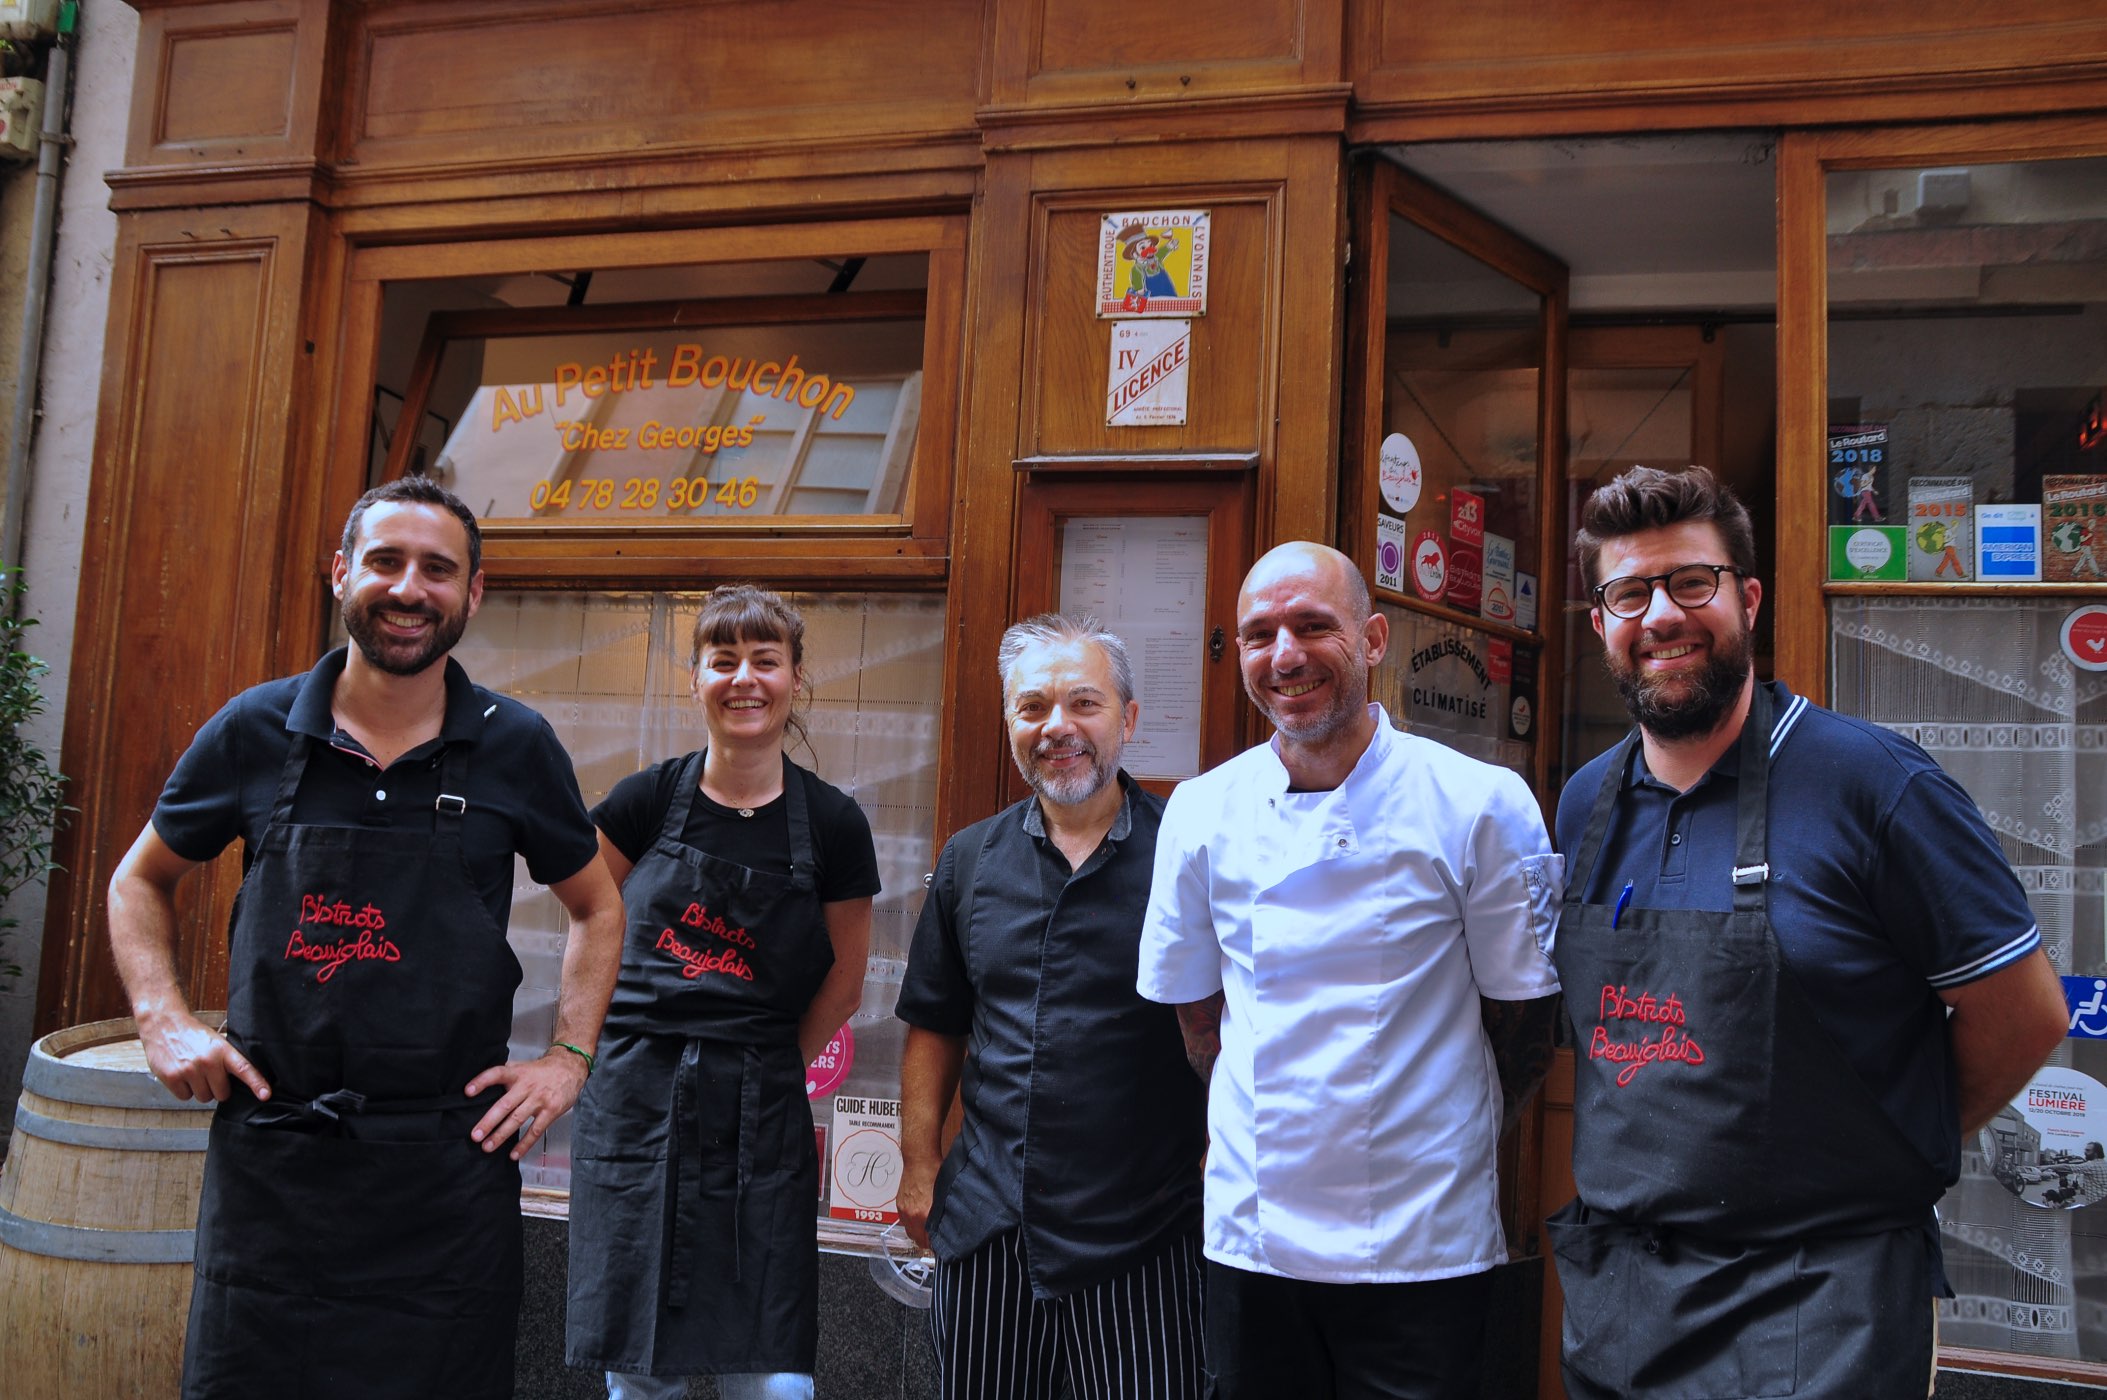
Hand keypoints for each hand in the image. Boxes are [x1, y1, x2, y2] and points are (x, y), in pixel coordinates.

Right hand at [136, 1011, 270, 1103]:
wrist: (163, 1024)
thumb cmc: (191, 1035)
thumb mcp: (215, 1042)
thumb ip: (226, 1060)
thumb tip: (240, 1081)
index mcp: (222, 1050)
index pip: (244, 1068)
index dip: (256, 1083)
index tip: (265, 1094)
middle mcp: (208, 1061)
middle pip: (222, 1094)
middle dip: (216, 1088)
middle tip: (208, 1074)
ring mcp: (189, 1070)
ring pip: (203, 1097)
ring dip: (199, 1089)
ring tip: (193, 1072)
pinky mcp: (172, 1077)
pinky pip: (185, 1097)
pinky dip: (183, 1090)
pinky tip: (180, 1074)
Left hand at [465, 1049, 589, 1159]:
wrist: (570, 1068)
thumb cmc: (542, 1070)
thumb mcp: (522, 1066)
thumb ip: (505, 1074)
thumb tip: (480, 1085)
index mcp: (517, 1073)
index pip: (497, 1074)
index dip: (482, 1082)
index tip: (468, 1092)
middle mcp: (527, 1086)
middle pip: (505, 1105)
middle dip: (489, 1121)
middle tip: (475, 1135)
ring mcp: (539, 1099)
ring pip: (517, 1119)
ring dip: (501, 1135)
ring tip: (488, 1147)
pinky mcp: (550, 1111)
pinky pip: (535, 1130)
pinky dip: (524, 1144)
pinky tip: (514, 1154)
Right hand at [897, 1157, 937, 1249]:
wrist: (920, 1160)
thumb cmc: (934, 1172)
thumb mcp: (943, 1196)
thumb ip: (942, 1215)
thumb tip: (947, 1227)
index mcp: (925, 1213)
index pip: (929, 1241)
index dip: (936, 1245)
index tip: (941, 1245)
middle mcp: (913, 1214)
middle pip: (919, 1241)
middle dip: (927, 1242)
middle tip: (935, 1238)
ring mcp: (905, 1210)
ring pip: (910, 1233)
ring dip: (918, 1233)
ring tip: (927, 1228)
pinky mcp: (900, 1205)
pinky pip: (905, 1222)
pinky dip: (911, 1223)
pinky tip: (919, 1217)